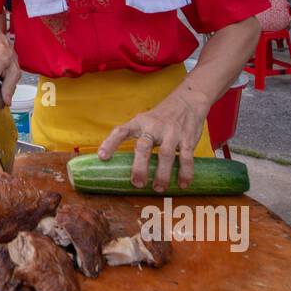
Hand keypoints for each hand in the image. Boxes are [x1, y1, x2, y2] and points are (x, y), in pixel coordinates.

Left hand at [97, 88, 211, 192]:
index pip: (121, 131)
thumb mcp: (144, 121)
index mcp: (139, 123)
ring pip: (165, 154)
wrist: (187, 101)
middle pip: (143, 146)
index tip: (102, 157)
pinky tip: (182, 184)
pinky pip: (186, 157)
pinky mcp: (187, 139)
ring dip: (162, 173)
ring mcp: (171, 133)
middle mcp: (154, 127)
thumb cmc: (160, 118)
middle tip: (137, 183)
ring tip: (158, 188)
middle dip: (139, 166)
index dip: (110, 143)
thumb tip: (118, 162)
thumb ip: (134, 137)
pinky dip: (185, 172)